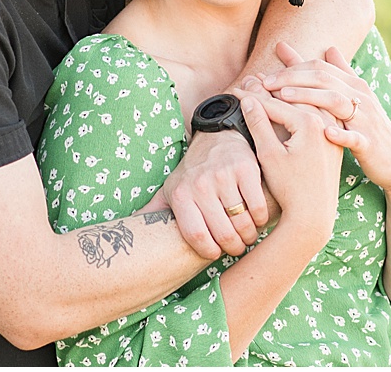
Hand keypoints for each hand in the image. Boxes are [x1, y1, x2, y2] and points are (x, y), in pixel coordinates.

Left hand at [156, 129, 267, 259]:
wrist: (216, 137)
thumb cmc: (192, 172)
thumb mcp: (169, 189)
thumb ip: (153, 212)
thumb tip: (128, 233)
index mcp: (180, 195)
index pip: (196, 236)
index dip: (210, 252)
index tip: (216, 253)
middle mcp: (200, 185)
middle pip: (223, 234)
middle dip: (234, 247)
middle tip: (237, 246)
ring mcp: (223, 176)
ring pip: (243, 223)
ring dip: (249, 235)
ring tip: (248, 234)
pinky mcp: (245, 169)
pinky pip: (258, 208)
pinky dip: (261, 219)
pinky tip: (258, 217)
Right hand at [237, 83, 342, 246]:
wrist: (314, 214)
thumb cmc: (290, 189)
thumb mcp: (269, 155)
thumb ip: (259, 124)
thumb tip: (249, 98)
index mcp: (309, 123)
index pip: (275, 102)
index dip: (251, 96)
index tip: (234, 90)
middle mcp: (326, 120)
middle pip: (294, 94)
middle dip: (272, 85)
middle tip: (251, 77)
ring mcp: (333, 127)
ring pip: (308, 98)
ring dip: (290, 89)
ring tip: (270, 80)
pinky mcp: (334, 135)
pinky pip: (318, 108)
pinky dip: (304, 100)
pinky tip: (291, 97)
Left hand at [265, 43, 390, 193]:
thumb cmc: (369, 127)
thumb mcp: (356, 98)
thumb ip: (342, 73)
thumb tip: (330, 47)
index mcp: (353, 85)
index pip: (319, 67)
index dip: (292, 67)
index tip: (266, 73)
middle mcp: (360, 97)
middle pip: (323, 79)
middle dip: (292, 78)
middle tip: (265, 82)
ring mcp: (366, 119)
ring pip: (336, 101)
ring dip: (308, 97)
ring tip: (283, 98)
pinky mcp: (369, 143)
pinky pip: (355, 136)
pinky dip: (340, 133)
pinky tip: (324, 132)